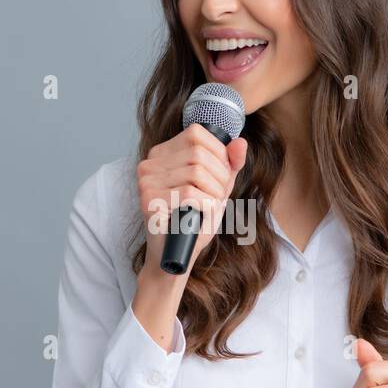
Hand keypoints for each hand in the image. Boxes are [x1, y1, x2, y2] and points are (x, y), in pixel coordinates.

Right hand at [137, 125, 247, 277]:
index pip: (197, 133)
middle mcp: (149, 164)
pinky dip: (206, 205)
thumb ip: (229, 164)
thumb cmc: (194, 221)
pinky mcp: (148, 202)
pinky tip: (202, 214)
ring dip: (214, 193)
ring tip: (210, 207)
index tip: (220, 176)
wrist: (177, 255)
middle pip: (198, 154)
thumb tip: (240, 143)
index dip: (218, 153)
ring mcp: (146, 182)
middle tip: (217, 197)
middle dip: (220, 177)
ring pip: (196, 173)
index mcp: (162, 154)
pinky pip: (189, 194)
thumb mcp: (217, 187)